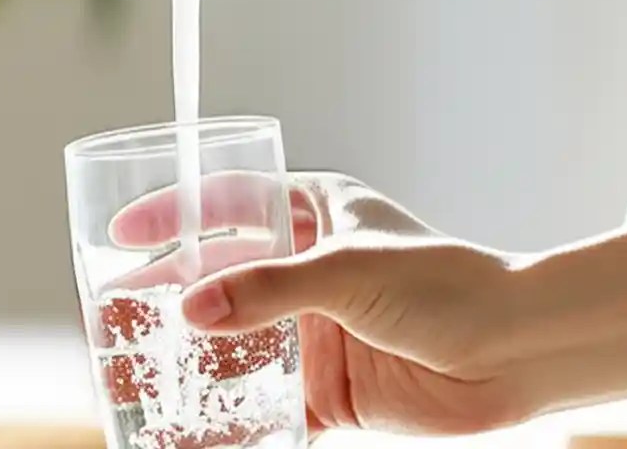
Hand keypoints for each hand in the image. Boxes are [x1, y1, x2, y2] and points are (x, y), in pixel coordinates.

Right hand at [110, 172, 529, 435]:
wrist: (514, 354)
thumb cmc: (449, 285)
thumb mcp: (349, 269)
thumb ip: (271, 289)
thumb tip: (193, 308)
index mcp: (313, 215)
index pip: (226, 202)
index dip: (171, 213)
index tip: (122, 232)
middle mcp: (306, 269)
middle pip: (217, 278)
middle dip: (165, 297)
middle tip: (112, 315)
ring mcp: (313, 329)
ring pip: (233, 343)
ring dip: (188, 361)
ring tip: (135, 378)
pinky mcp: (326, 386)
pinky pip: (263, 402)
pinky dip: (230, 417)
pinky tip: (192, 431)